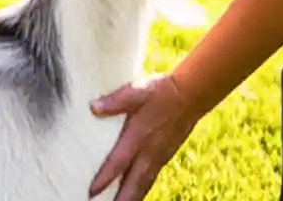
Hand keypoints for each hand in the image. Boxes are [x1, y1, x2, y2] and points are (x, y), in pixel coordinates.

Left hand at [88, 73, 202, 199]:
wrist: (190, 95)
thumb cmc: (161, 91)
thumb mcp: (136, 91)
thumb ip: (115, 101)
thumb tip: (94, 107)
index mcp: (138, 137)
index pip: (118, 162)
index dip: (104, 178)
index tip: (92, 191)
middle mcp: (149, 152)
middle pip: (133, 183)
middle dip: (121, 200)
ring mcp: (159, 156)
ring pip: (143, 184)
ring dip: (132, 198)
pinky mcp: (165, 156)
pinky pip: (151, 178)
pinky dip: (142, 189)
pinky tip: (136, 193)